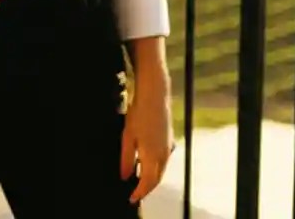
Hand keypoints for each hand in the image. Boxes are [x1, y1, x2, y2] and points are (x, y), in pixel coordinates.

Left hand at [119, 75, 174, 204]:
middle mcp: (163, 154)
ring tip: (141, 182)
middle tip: (136, 193)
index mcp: (152, 155)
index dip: (140, 192)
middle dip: (147, 188)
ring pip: (161, 170)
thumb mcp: (127, 138)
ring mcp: (168, 146)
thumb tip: (125, 176)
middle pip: (157, 178)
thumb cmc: (139, 114)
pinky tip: (148, 164)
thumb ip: (126, 160)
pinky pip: (164, 160)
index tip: (132, 198)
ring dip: (153, 178)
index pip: (148, 182)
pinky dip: (157, 168)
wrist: (155, 96)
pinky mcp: (169, 139)